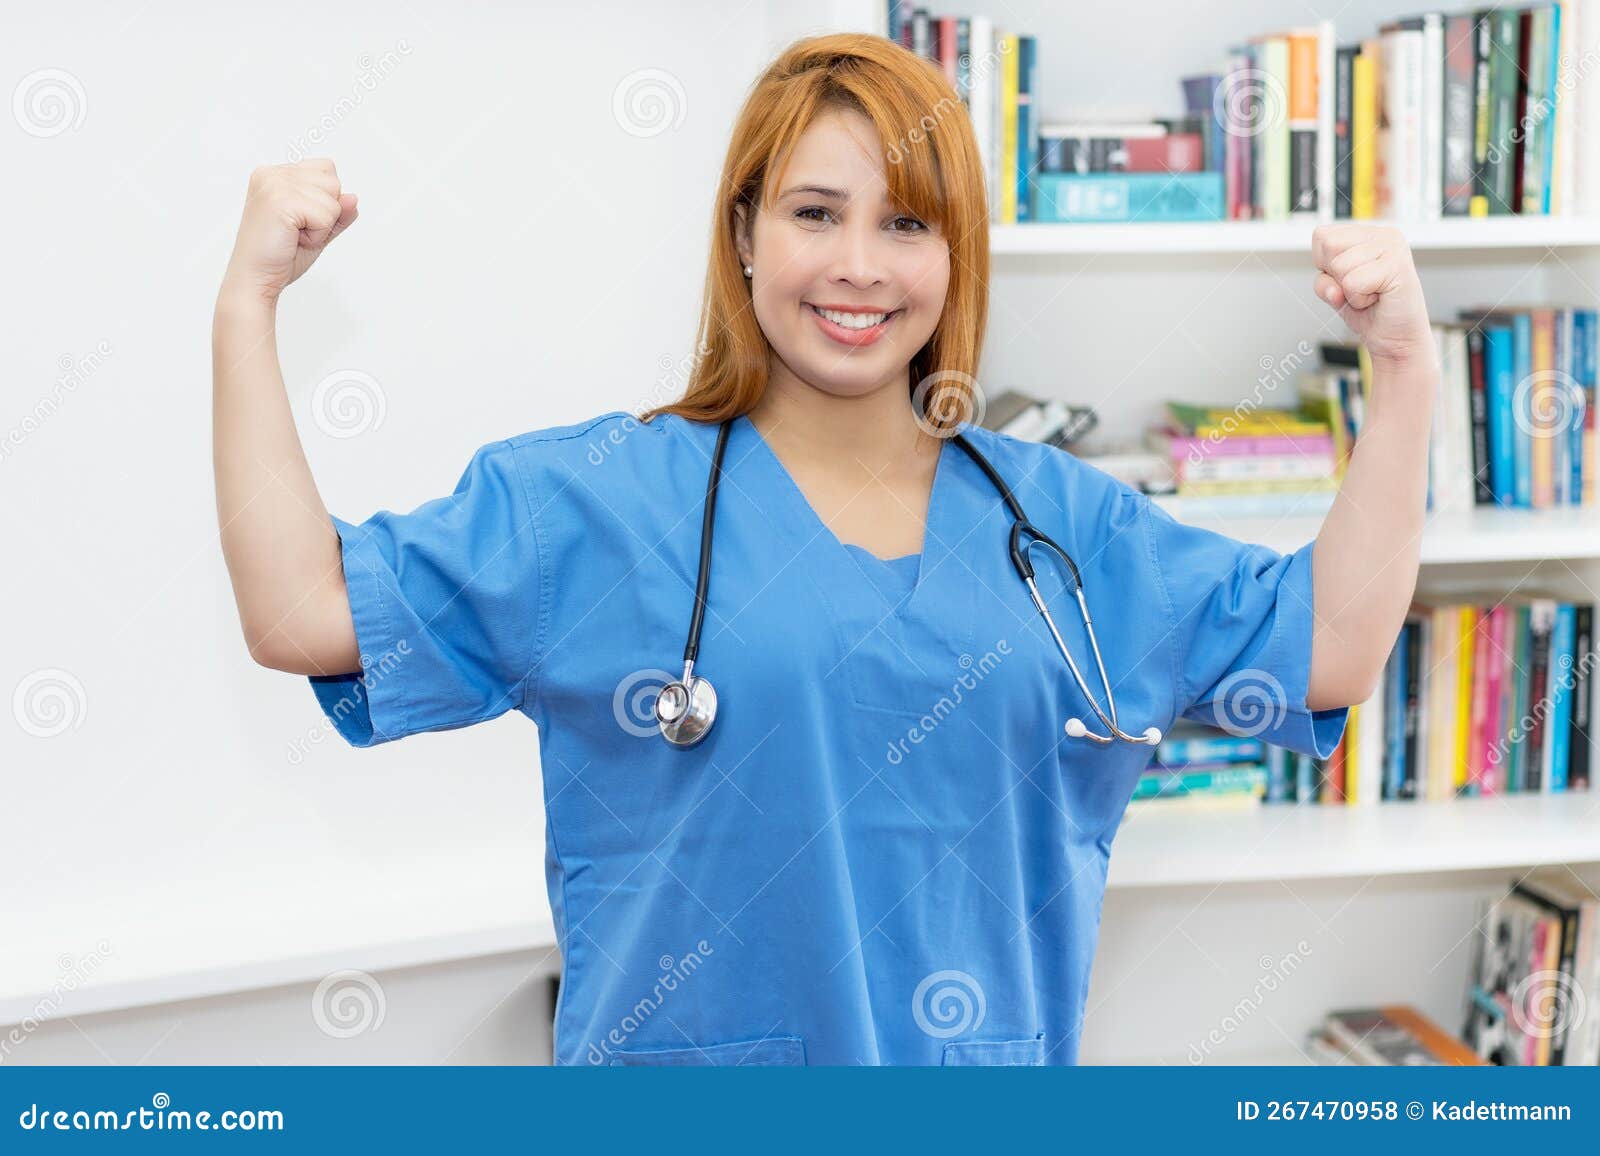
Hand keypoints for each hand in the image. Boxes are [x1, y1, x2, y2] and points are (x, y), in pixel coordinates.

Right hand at [220, 159, 358, 306]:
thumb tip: (353, 197)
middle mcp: (271, 174)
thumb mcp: (318, 229)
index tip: (299, 220)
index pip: (327, 169)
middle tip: (297, 230)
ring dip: (321, 225)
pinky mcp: (280, 201)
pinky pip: (327, 214)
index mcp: (275, 174)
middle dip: (325, 212)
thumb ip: (338, 212)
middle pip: (333, 180)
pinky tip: (294, 239)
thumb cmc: (280, 256)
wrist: (256, 279)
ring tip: (294, 234)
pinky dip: (317, 234)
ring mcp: (274, 184)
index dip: (325, 200)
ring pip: (333, 198)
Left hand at [1311, 223, 1435, 372]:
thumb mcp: (1334, 291)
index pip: (1321, 236)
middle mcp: (1383, 234)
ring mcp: (1393, 247)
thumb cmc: (1368, 312)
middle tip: (1361, 288)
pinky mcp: (1398, 266)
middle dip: (1335, 276)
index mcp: (1368, 233)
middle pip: (1328, 246)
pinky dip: (1358, 299)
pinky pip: (1353, 283)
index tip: (1348, 279)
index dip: (1324, 265)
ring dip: (1349, 290)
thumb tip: (1334, 287)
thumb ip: (1323, 280)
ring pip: (1340, 265)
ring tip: (1372, 294)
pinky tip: (1378, 298)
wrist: (1395, 338)